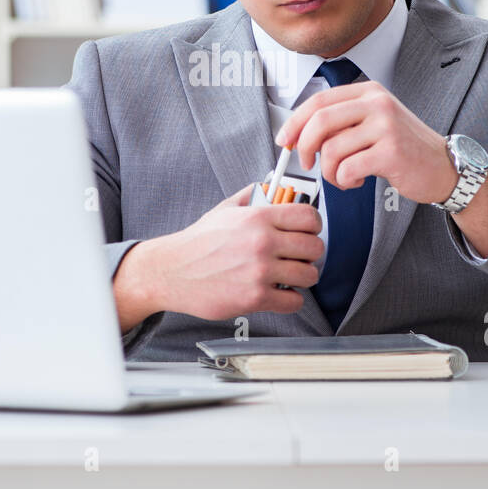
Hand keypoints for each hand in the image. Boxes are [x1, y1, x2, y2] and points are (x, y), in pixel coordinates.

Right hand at [113, 184, 324, 328]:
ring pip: (309, 275)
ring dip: (302, 276)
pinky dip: (290, 299)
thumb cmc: (198, 242)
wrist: (172, 271)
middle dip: (310, 252)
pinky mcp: (255, 298)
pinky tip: (279, 292)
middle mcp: (262, 242)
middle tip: (298, 256)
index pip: (309, 217)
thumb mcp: (225, 210)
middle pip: (315, 247)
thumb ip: (252, 196)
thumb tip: (272, 187)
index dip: (314, 225)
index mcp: (258, 217)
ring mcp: (260, 271)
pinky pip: (294, 301)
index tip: (309, 231)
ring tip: (289, 275)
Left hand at [275, 81, 458, 204]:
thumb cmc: (404, 148)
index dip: (295, 122)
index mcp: (369, 92)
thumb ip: (342, 122)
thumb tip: (299, 133)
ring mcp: (386, 126)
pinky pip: (348, 169)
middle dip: (305, 147)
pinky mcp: (391, 152)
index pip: (319, 100)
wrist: (444, 167)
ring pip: (331, 149)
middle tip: (306, 163)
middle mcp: (377, 104)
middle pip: (320, 121)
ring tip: (344, 177)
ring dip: (330, 172)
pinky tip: (358, 181)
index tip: (285, 140)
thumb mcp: (374, 123)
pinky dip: (345, 181)